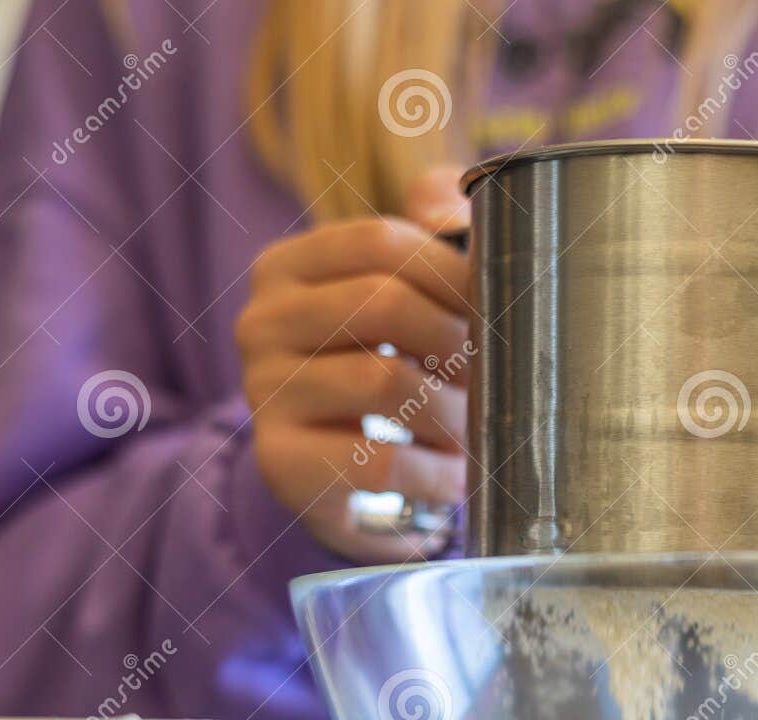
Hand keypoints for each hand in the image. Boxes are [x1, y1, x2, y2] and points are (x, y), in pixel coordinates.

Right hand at [237, 165, 470, 562]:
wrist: (334, 479)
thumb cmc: (377, 370)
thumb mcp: (395, 298)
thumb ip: (429, 236)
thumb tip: (459, 202)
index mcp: (286, 268)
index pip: (379, 241)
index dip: (452, 270)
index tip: (496, 306)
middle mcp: (260, 323)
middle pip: (384, 304)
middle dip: (457, 340)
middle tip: (494, 373)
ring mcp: (264, 393)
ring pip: (385, 382)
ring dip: (454, 411)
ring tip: (477, 428)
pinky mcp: (281, 464)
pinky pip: (380, 461)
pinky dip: (436, 471)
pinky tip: (455, 475)